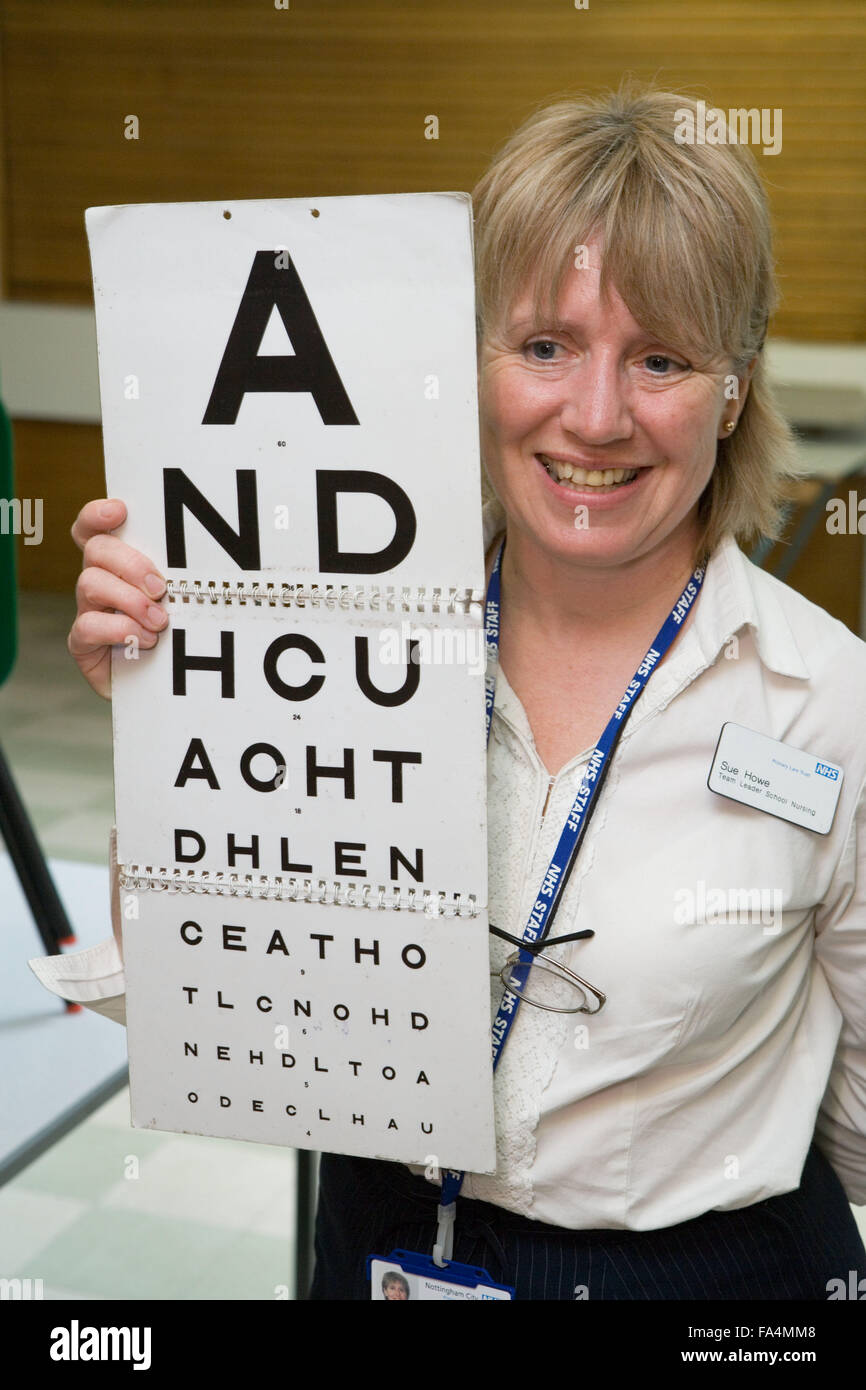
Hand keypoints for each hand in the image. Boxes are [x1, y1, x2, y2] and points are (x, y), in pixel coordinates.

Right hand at [68, 498, 167, 698]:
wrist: (169, 687)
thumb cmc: (178, 636)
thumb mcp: (184, 601)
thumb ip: (183, 578)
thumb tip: (210, 561)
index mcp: (119, 565)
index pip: (95, 529)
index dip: (98, 515)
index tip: (119, 510)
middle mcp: (99, 582)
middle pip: (96, 550)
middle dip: (130, 563)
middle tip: (160, 588)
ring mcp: (88, 611)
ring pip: (90, 583)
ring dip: (129, 599)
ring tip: (159, 621)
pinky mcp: (83, 643)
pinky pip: (87, 625)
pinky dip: (117, 629)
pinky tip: (143, 639)